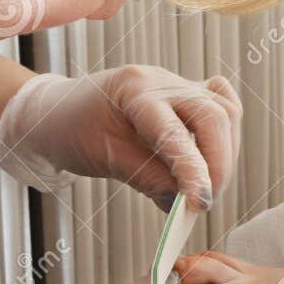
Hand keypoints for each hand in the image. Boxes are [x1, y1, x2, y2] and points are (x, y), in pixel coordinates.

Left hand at [0, 66, 241, 209]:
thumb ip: (147, 178)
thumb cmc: (71, 130)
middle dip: (217, 164)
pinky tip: (214, 155)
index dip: (193, 170)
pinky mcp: (187, 94)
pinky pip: (222, 105)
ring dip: (223, 155)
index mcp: (133, 90)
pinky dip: (226, 133)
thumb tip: (184, 202)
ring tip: (205, 187)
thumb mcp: (101, 158)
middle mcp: (162, 80)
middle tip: (204, 201)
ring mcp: (178, 84)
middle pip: (213, 115)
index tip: (200, 203)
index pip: (175, 131)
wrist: (57, 111)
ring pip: (224, 112)